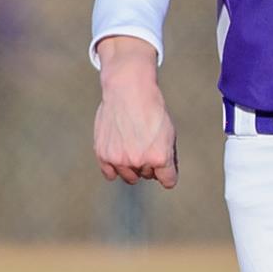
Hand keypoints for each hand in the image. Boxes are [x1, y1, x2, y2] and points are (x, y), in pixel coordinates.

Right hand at [93, 36, 178, 188]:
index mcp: (160, 157)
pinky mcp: (103, 154)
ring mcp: (119, 159)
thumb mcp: (169, 133)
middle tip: (145, 142)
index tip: (165, 166)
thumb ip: (168, 157)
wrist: (128, 90)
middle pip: (148, 175)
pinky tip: (118, 155)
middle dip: (149, 164)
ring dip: (133, 166)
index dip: (168, 172)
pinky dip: (114, 168)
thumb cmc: (151, 109)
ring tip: (132, 145)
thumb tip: (164, 176)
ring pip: (129, 177)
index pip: (168, 181)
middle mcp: (139, 161)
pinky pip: (109, 174)